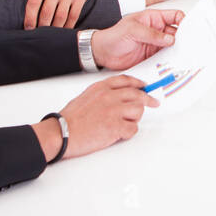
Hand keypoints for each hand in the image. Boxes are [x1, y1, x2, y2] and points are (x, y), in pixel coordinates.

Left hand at [22, 0, 92, 29]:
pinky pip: (74, 15)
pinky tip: (64, 29)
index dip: (30, 17)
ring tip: (51, 33)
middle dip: (42, 25)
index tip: (28, 28)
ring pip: (61, 15)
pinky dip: (69, 25)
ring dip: (55, 27)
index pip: (33, 2)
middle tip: (40, 33)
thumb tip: (13, 0)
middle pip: (47, 11)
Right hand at [33, 75, 158, 160]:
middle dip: (148, 100)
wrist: (61, 133)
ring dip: (134, 119)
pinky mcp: (116, 126)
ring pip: (138, 111)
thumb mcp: (86, 97)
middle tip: (154, 103)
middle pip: (138, 94)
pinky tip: (119, 134)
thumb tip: (119, 97)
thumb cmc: (70, 119)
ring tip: (123, 124)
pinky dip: (128, 133)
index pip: (126, 80)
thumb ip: (103, 94)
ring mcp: (114, 111)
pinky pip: (133, 129)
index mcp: (101, 88)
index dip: (139, 83)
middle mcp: (110, 96)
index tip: (145, 86)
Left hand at [91, 8, 184, 69]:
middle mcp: (157, 31)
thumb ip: (152, 34)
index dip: (184, 21)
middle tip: (189, 44)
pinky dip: (171, 61)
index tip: (190, 29)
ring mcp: (156, 44)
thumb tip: (169, 38)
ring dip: (178, 50)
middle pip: (177, 33)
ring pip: (174, 46)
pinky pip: (166, 58)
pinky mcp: (153, 56)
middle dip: (184, 38)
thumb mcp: (132, 30)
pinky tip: (173, 63)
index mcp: (153, 18)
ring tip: (183, 55)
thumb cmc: (112, 36)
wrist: (102, 53)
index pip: (175, 16)